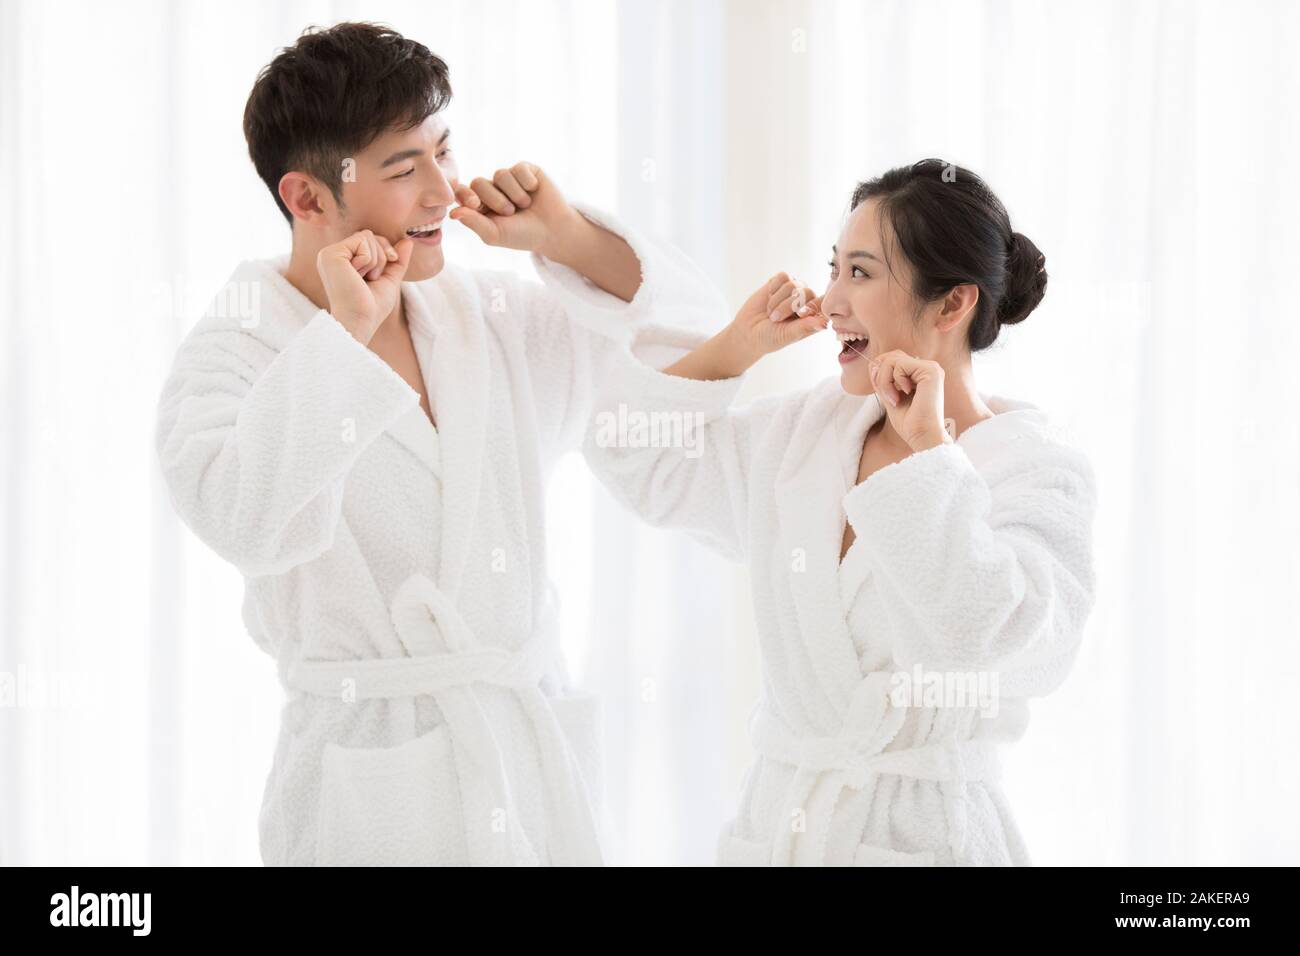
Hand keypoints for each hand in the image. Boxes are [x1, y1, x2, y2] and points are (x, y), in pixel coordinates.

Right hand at [316, 230, 413, 343]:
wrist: (361, 321)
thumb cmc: (372, 307)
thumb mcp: (389, 280)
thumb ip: (397, 260)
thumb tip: (408, 240)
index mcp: (343, 261)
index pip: (369, 240)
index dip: (385, 250)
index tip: (391, 264)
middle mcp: (333, 255)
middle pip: (369, 235)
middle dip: (382, 256)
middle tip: (372, 278)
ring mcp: (329, 254)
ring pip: (367, 236)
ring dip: (376, 261)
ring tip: (363, 280)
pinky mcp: (331, 254)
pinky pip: (362, 240)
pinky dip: (369, 260)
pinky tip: (357, 276)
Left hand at [449, 162, 582, 254]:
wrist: (553, 231)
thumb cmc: (522, 235)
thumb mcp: (495, 234)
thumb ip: (473, 223)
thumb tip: (453, 213)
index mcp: (480, 205)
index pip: (463, 192)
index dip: (466, 195)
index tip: (474, 204)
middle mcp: (492, 188)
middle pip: (479, 182)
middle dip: (495, 199)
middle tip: (510, 212)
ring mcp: (508, 178)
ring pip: (500, 174)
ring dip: (514, 194)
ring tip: (525, 205)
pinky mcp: (526, 169)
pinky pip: (519, 168)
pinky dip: (527, 183)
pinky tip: (534, 192)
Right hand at [721, 272, 828, 371]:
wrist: (748, 331)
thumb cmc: (770, 337)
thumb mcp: (787, 335)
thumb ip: (805, 327)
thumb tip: (825, 323)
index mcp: (814, 316)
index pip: (823, 303)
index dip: (812, 306)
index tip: (800, 315)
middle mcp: (807, 301)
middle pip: (807, 292)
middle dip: (788, 306)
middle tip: (775, 319)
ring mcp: (794, 290)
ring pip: (792, 284)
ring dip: (777, 300)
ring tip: (771, 313)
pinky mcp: (781, 282)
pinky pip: (783, 276)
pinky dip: (773, 288)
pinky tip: (769, 298)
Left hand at [868, 349, 952, 450]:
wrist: (922, 436)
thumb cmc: (910, 423)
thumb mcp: (890, 397)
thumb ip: (882, 380)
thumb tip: (873, 364)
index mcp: (921, 373)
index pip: (893, 359)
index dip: (880, 373)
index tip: (884, 394)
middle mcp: (928, 368)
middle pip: (892, 356)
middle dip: (881, 376)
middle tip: (888, 397)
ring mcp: (931, 367)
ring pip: (892, 359)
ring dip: (885, 381)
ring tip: (894, 399)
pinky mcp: (931, 370)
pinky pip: (898, 364)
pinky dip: (892, 381)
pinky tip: (902, 396)